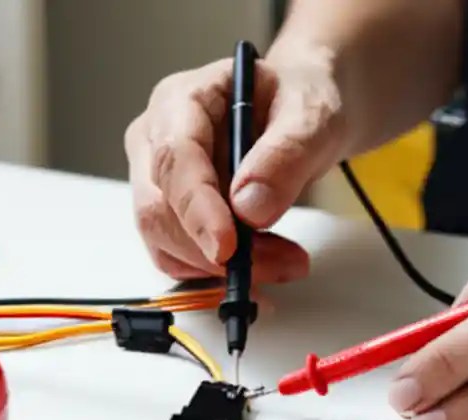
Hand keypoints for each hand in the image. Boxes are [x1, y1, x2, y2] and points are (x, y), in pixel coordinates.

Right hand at [124, 51, 344, 280]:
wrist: (303, 113)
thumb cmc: (302, 99)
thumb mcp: (313, 114)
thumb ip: (286, 154)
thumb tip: (249, 207)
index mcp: (180, 101)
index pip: (173, 160)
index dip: (196, 209)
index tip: (227, 247)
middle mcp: (154, 141)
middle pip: (157, 210)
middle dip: (212, 249)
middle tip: (278, 263)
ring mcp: (156, 180)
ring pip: (164, 242)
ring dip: (219, 267)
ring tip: (283, 260)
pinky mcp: (170, 214)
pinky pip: (178, 257)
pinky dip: (218, 272)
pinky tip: (261, 262)